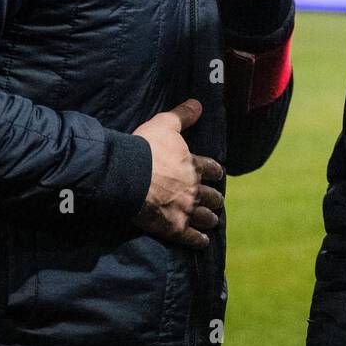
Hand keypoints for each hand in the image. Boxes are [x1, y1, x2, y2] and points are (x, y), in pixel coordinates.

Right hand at [130, 99, 224, 248]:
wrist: (128, 175)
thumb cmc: (146, 148)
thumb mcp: (165, 124)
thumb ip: (182, 115)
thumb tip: (198, 103)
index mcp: (194, 165)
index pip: (213, 169)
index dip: (216, 172)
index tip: (218, 175)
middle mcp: (195, 189)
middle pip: (213, 196)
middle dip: (215, 199)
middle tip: (216, 201)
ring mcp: (186, 210)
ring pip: (206, 217)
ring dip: (210, 219)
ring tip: (212, 221)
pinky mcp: (174, 228)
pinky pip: (192, 238)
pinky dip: (199, 241)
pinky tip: (202, 242)